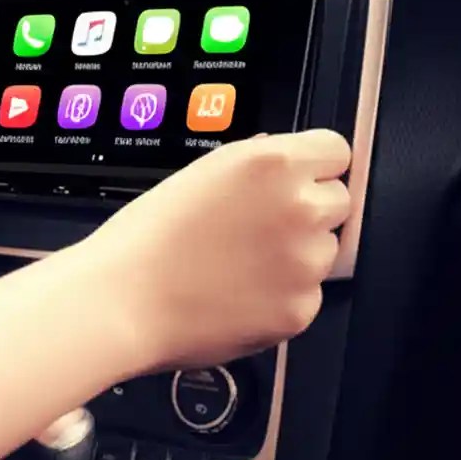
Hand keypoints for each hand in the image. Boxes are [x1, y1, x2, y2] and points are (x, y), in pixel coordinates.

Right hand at [82, 130, 351, 372]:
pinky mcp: (301, 309)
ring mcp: (305, 262)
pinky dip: (281, 295)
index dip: (313, 167)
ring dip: (297, 255)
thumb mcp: (197, 175)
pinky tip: (237, 293)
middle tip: (259, 227)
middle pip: (338, 200)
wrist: (122, 301)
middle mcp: (299, 208)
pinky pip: (307, 294)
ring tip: (239, 265)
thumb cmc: (144, 240)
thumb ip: (252, 165)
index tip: (298, 180)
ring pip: (325, 250)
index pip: (335, 150)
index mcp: (271, 164)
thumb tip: (280, 162)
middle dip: (308, 210)